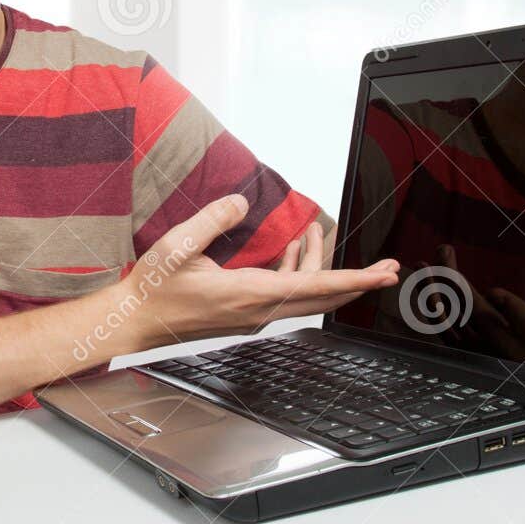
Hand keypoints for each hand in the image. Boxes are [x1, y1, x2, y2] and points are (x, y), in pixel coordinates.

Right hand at [124, 194, 399, 345]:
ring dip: (319, 266)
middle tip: (388, 268)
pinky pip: (286, 294)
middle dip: (357, 280)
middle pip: (322, 296)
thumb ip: (214, 219)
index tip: (384, 275)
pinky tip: (294, 250)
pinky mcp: (246, 314)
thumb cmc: (154, 289)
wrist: (136, 320)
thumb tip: (244, 203)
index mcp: (249, 294)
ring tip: (316, 235)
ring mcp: (254, 315)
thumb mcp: (178, 246)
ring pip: (304, 293)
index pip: (316, 287)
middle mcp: (259, 310)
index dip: (354, 280)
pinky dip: (299, 271)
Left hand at [440, 245, 524, 376]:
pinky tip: (427, 282)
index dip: (508, 306)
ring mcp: (490, 350)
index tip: (495, 291)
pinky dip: (433, 307)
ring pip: (456, 324)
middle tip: (442, 253)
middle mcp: (511, 346)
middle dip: (456, 283)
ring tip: (424, 263)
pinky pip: (447, 331)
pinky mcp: (476, 351)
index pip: (521, 320)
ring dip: (436, 292)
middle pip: (477, 316)